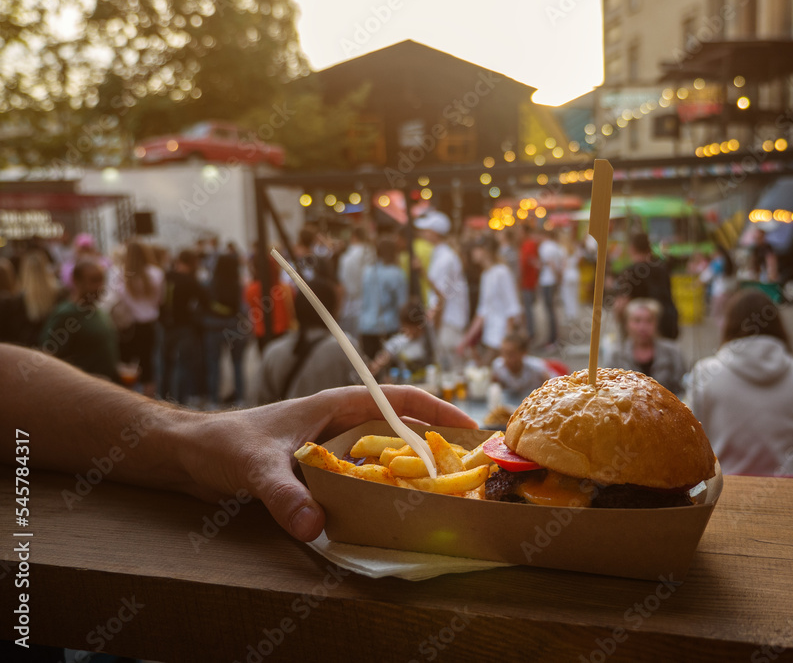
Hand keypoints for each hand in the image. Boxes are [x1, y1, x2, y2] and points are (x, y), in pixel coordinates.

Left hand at [174, 386, 476, 541]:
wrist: (189, 456)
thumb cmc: (223, 444)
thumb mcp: (256, 466)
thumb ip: (285, 495)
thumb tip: (315, 528)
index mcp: (336, 406)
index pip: (398, 398)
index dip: (436, 410)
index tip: (469, 427)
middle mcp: (339, 425)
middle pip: (399, 428)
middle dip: (433, 445)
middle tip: (466, 470)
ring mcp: (331, 448)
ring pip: (383, 457)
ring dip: (408, 472)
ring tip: (440, 494)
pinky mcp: (320, 472)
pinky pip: (362, 480)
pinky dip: (380, 492)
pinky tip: (391, 514)